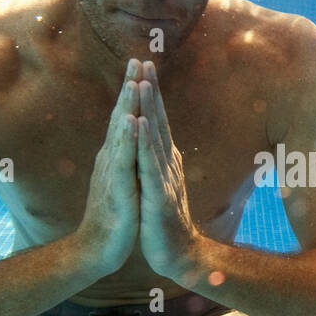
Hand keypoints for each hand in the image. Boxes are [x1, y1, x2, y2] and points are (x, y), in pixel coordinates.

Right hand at [71, 59, 140, 277]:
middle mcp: (112, 159)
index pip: (126, 117)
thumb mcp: (123, 179)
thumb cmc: (113, 215)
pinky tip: (132, 123)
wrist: (99, 248)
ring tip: (134, 82)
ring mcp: (113, 173)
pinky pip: (124, 161)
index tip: (141, 65)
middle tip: (137, 60)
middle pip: (121, 117)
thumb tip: (127, 135)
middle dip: (130, 88)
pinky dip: (127, 140)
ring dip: (127, 108)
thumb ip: (124, 155)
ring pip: (121, 135)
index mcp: (117, 156)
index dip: (133, 92)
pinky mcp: (118, 190)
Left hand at [135, 60, 200, 280]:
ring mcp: (165, 178)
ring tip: (142, 83)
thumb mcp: (158, 183)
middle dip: (150, 90)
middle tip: (144, 61)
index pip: (156, 121)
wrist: (176, 254)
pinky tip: (140, 124)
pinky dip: (145, 143)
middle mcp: (168, 163)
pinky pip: (149, 165)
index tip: (143, 66)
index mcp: (164, 160)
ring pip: (155, 138)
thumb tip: (155, 138)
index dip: (150, 94)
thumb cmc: (163, 220)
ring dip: (149, 109)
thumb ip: (157, 159)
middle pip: (158, 121)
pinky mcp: (159, 196)